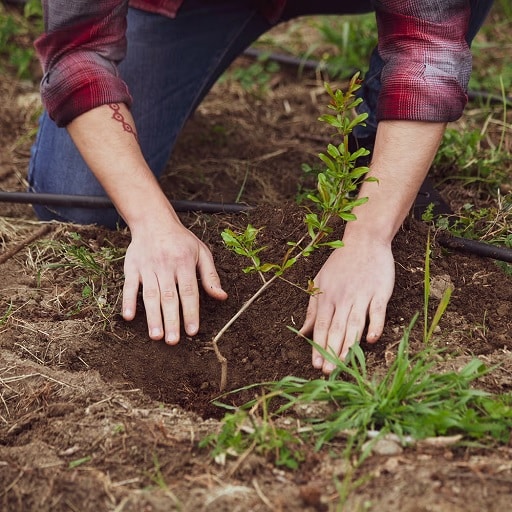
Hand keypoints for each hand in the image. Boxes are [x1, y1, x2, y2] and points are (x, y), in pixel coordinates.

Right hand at [121, 219, 226, 343]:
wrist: (153, 221)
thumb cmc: (181, 240)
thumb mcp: (201, 253)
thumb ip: (211, 276)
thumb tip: (222, 297)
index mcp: (184, 263)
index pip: (189, 292)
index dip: (191, 312)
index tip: (192, 331)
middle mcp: (165, 266)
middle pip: (169, 297)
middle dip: (171, 321)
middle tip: (173, 341)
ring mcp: (147, 267)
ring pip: (150, 295)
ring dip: (152, 316)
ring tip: (156, 336)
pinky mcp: (132, 267)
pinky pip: (129, 286)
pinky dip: (128, 301)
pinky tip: (129, 317)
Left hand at [300, 237, 394, 373]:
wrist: (364, 240)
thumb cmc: (340, 264)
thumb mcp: (320, 283)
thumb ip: (312, 309)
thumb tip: (302, 333)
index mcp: (327, 297)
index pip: (321, 326)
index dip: (318, 346)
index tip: (316, 365)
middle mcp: (343, 298)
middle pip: (336, 329)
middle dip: (331, 351)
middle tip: (328, 372)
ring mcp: (362, 295)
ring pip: (355, 324)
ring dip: (349, 344)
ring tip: (344, 363)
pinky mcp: (380, 292)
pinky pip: (377, 311)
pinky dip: (375, 325)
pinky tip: (372, 340)